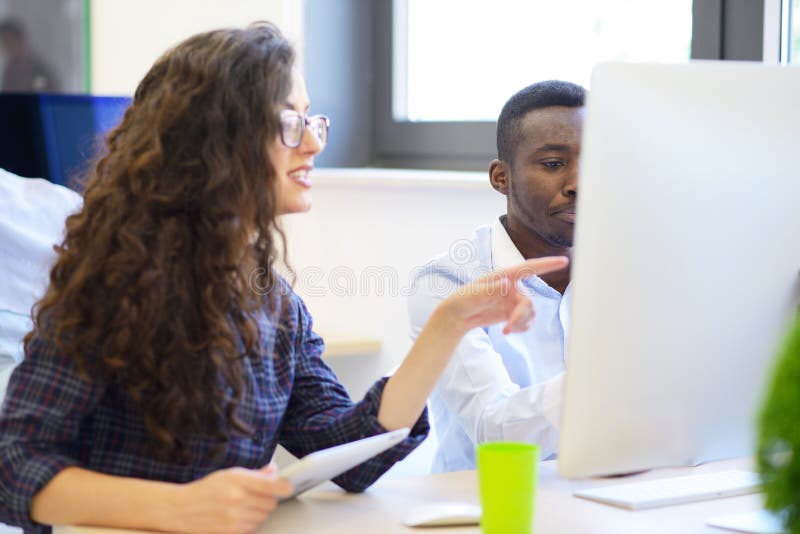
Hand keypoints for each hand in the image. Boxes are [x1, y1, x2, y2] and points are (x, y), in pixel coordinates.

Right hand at [167, 463, 291, 533]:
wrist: (181, 509)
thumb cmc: (206, 489)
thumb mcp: (229, 474)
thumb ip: (255, 474)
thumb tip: (274, 471)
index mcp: (238, 480)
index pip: (271, 485)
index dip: (284, 486)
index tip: (288, 486)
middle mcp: (237, 499)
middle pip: (271, 502)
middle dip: (268, 499)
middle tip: (258, 495)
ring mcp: (234, 517)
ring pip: (264, 516)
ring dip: (260, 511)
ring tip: (245, 506)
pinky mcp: (232, 531)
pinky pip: (254, 527)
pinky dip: (252, 522)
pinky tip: (240, 516)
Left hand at [442, 256, 568, 334]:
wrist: (458, 316)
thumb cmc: (462, 300)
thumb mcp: (473, 294)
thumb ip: (490, 289)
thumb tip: (507, 283)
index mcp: (504, 276)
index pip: (528, 268)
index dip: (547, 264)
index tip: (564, 260)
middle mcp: (512, 287)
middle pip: (529, 301)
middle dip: (521, 315)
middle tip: (509, 326)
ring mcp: (513, 301)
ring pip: (530, 313)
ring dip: (521, 323)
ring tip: (507, 330)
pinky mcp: (512, 313)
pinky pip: (526, 321)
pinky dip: (520, 328)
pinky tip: (508, 331)